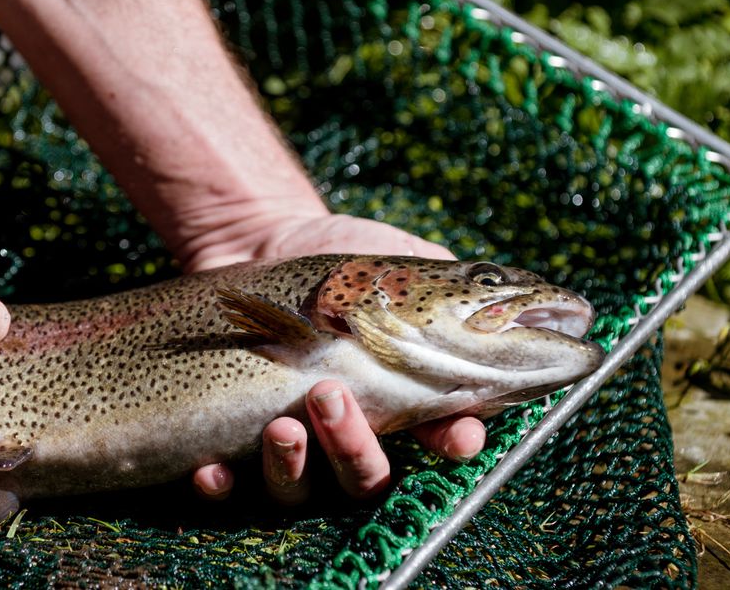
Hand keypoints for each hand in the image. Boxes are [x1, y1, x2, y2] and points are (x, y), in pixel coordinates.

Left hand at [185, 212, 484, 501]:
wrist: (263, 239)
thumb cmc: (345, 261)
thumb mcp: (406, 263)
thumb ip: (457, 289)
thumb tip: (517, 301)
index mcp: (400, 404)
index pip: (437, 442)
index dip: (451, 445)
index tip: (456, 435)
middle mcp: (347, 437)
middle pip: (364, 477)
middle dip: (354, 448)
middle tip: (332, 395)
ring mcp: (288, 449)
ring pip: (298, 490)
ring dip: (292, 466)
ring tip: (282, 425)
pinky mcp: (229, 442)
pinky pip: (226, 486)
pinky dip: (220, 485)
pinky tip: (212, 469)